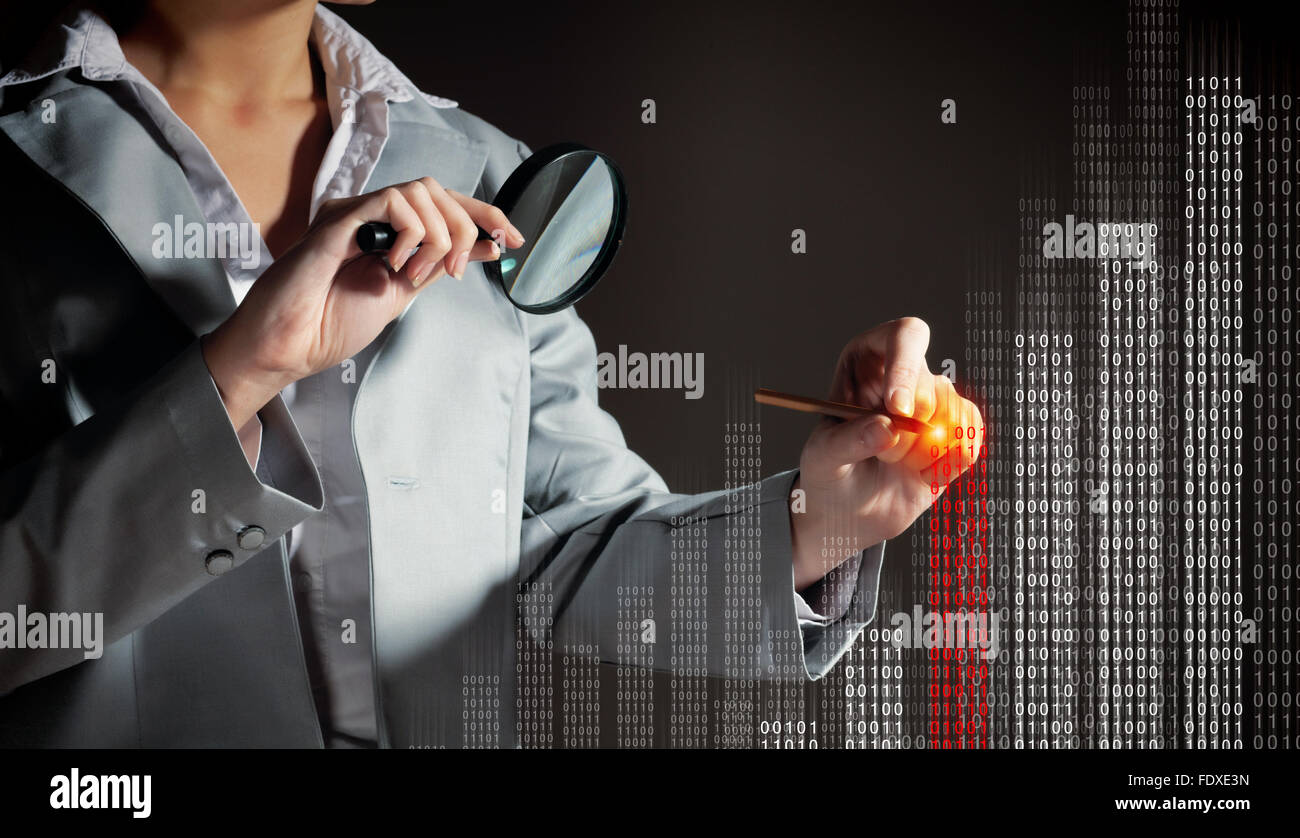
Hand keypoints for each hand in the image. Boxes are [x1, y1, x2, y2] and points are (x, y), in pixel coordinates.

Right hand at [202, 177, 524, 427]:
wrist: (290, 347)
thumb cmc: (331, 324)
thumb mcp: (404, 293)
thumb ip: (441, 264)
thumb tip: (488, 245)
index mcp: (387, 231)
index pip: (444, 204)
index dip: (484, 215)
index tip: (513, 240)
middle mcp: (371, 215)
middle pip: (438, 190)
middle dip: (465, 227)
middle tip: (454, 271)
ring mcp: (353, 214)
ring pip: (420, 190)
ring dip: (438, 234)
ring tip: (419, 274)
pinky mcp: (336, 220)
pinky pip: (390, 201)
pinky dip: (410, 231)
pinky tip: (397, 263)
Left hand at [790, 317, 983, 589]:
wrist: (847, 511)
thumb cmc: (829, 474)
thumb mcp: (823, 458)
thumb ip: (849, 441)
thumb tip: (887, 427)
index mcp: (867, 360)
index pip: (904, 337)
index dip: (906, 368)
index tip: (897, 408)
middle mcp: (905, 374)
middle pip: (932, 382)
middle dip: (910, 428)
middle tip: (884, 454)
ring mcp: (932, 402)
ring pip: (954, 411)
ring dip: (925, 449)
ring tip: (895, 463)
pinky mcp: (954, 434)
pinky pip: (970, 438)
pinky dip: (947, 464)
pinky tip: (920, 474)